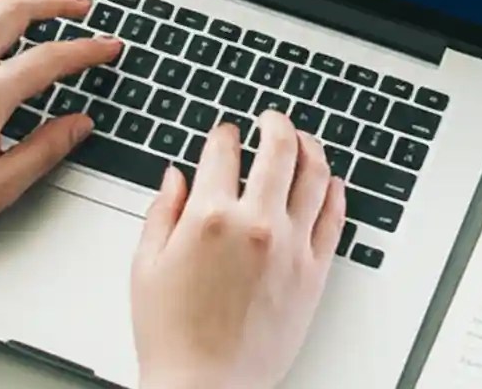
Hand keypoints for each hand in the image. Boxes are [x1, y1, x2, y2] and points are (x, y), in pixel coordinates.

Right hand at [132, 112, 345, 388]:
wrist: (206, 387)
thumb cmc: (172, 336)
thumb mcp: (146, 266)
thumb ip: (162, 212)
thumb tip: (176, 177)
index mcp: (209, 217)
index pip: (223, 150)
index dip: (223, 134)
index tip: (225, 134)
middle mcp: (256, 224)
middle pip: (279, 148)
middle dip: (275, 123)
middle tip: (271, 119)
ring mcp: (291, 246)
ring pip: (315, 175)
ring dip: (310, 148)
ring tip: (304, 142)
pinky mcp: (315, 271)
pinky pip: (334, 218)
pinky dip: (334, 192)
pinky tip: (329, 183)